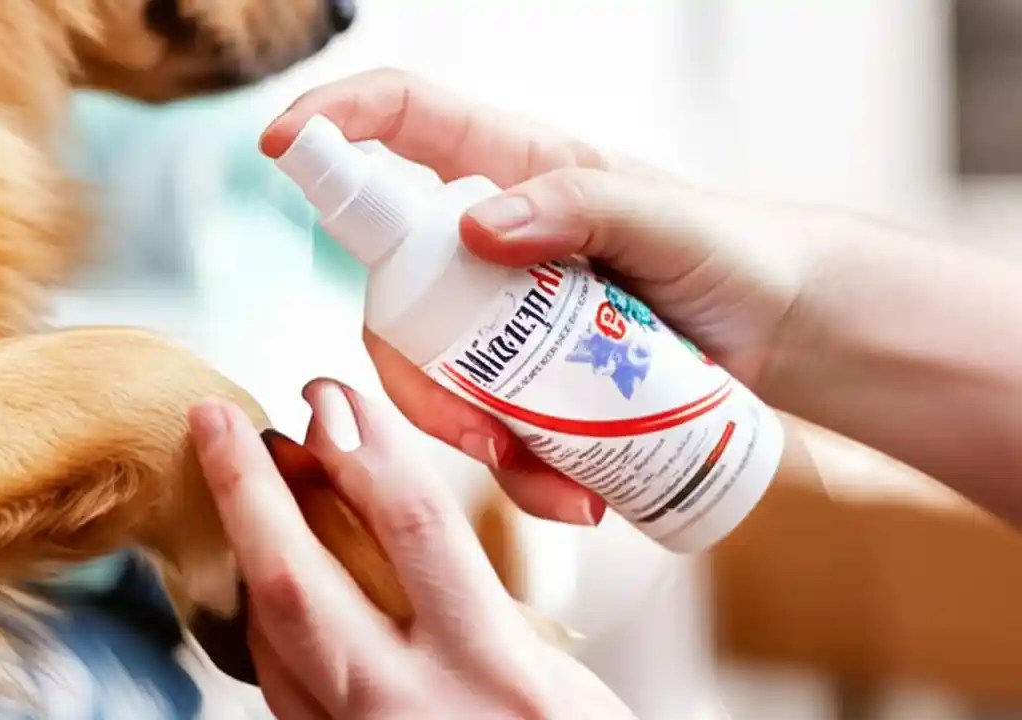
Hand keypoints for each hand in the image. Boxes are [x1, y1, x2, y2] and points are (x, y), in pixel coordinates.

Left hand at [188, 380, 634, 719]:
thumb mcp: (564, 687)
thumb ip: (488, 613)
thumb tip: (406, 527)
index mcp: (495, 672)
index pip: (414, 532)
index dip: (367, 451)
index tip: (335, 397)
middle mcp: (415, 709)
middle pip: (300, 582)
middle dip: (247, 492)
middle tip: (212, 418)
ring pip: (271, 640)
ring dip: (244, 553)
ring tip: (236, 484)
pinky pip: (277, 694)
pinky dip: (261, 626)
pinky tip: (261, 583)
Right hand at [260, 68, 837, 524]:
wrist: (789, 337)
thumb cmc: (739, 255)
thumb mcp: (667, 220)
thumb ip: (579, 206)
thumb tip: (473, 226)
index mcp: (515, 171)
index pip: (404, 120)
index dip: (334, 120)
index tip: (277, 149)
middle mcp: (491, 241)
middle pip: (393, 294)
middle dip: (418, 380)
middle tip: (483, 439)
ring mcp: (503, 313)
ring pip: (430, 376)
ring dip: (473, 445)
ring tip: (557, 487)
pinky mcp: (527, 375)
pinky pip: (483, 426)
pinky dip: (518, 476)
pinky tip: (574, 500)